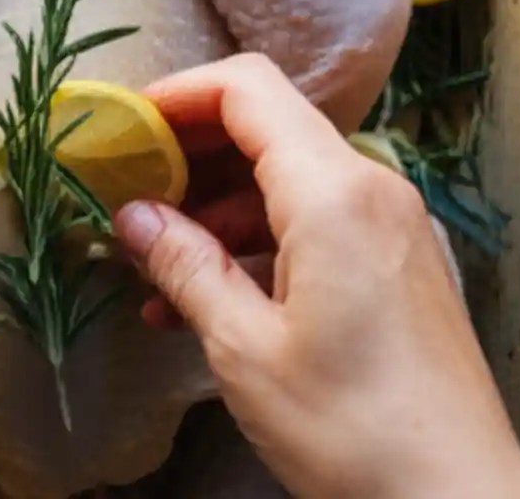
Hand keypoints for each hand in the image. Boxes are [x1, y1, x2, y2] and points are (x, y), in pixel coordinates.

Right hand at [114, 54, 519, 498]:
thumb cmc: (352, 428)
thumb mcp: (246, 349)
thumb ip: (186, 267)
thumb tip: (133, 216)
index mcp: (335, 194)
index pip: (248, 90)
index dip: (177, 95)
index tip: (123, 127)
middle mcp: (372, 190)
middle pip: (267, 130)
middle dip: (190, 156)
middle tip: (127, 195)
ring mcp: (391, 227)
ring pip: (286, 183)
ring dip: (217, 212)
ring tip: (154, 269)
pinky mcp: (396, 266)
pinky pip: (315, 227)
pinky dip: (257, 246)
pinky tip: (206, 300)